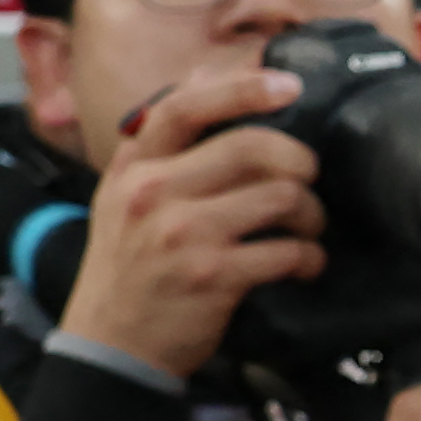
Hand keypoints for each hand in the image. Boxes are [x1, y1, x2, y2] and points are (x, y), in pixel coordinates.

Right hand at [52, 57, 323, 380]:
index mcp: (134, 167)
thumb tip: (206, 75)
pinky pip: (287, 251)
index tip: (288, 86)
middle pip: (253, 147)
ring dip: (310, 214)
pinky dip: (308, 258)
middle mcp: (153, 193)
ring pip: (281, 196)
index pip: (185, 107)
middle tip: (307, 181)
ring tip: (304, 229)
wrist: (111, 345)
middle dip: (300, 163)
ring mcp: (182, 234)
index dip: (242, 89)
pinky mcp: (211, 276)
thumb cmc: (129, 266)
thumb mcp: (125, 196)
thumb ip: (165, 145)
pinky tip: (302, 265)